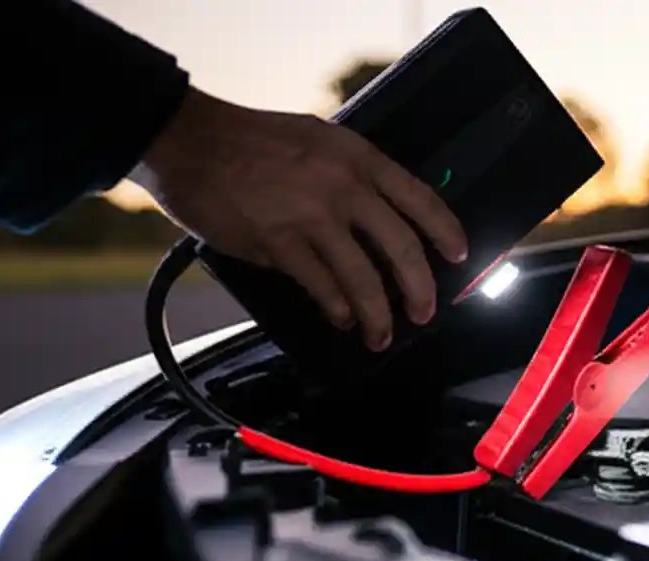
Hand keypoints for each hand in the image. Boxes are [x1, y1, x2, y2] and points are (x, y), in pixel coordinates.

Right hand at [129, 88, 467, 350]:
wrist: (190, 140)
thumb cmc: (249, 140)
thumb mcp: (316, 139)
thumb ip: (350, 173)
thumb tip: (379, 216)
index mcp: (356, 157)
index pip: (420, 197)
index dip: (446, 231)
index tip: (458, 254)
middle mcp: (342, 186)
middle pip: (402, 248)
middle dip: (420, 289)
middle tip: (424, 311)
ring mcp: (311, 216)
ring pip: (365, 279)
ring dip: (379, 316)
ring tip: (382, 334)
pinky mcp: (278, 243)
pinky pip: (322, 286)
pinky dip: (339, 309)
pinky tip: (343, 319)